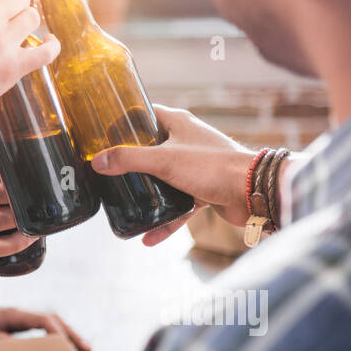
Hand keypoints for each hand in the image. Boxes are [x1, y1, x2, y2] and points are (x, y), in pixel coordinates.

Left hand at [0, 304, 91, 350]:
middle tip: (86, 350)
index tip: (67, 347)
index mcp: (14, 314)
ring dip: (67, 335)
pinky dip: (56, 336)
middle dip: (70, 334)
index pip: (43, 319)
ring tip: (83, 350)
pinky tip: (63, 347)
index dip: (58, 332)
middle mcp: (21, 314)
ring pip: (51, 323)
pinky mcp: (19, 324)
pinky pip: (44, 328)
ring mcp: (22, 318)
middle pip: (53, 319)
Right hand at [91, 105, 256, 246]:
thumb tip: (98, 162)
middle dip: (132, 162)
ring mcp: (195, 167)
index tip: (105, 133)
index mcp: (179, 124)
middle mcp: (187, 142)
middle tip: (110, 172)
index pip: (147, 113)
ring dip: (147, 194)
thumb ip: (129, 160)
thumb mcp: (164, 160)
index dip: (127, 120)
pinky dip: (165, 220)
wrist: (253, 192)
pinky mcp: (203, 190)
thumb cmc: (214, 166)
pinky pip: (178, 206)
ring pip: (164, 179)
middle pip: (152, 148)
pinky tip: (149, 237)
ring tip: (126, 205)